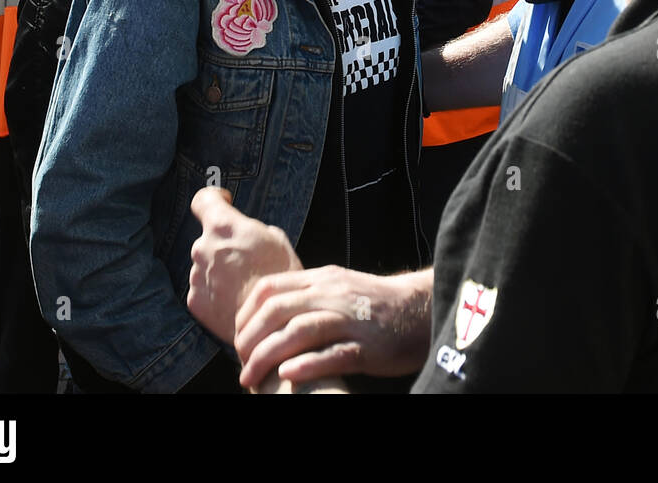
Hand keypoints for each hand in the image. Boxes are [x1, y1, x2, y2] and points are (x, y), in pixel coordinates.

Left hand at [187, 187, 300, 344]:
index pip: (203, 200)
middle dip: (223, 243)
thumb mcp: (277, 239)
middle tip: (246, 257)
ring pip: (205, 264)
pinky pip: (203, 287)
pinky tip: (235, 298)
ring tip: (243, 282)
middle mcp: (203, 248)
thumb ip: (252, 228)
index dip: (213, 199)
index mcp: (224, 227)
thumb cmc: (281, 278)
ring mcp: (197, 275)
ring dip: (220, 268)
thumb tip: (244, 230)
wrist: (272, 323)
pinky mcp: (195, 300)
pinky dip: (216, 290)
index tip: (223, 202)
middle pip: (208, 237)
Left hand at [233, 266, 432, 389]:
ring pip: (299, 331)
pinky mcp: (367, 346)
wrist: (420, 308)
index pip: (269, 289)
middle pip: (277, 310)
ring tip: (251, 378)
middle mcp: (332, 294)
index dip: (245, 314)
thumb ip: (305, 293)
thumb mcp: (337, 286)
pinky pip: (332, 354)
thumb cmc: (374, 304)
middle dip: (250, 339)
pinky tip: (288, 375)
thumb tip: (265, 310)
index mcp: (322, 279)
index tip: (237, 337)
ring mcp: (350, 319)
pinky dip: (306, 364)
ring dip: (268, 356)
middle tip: (241, 363)